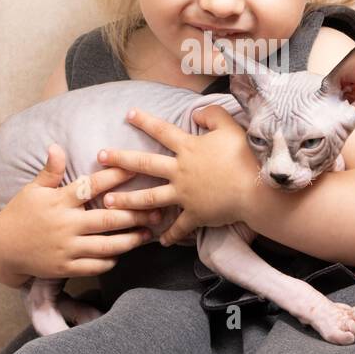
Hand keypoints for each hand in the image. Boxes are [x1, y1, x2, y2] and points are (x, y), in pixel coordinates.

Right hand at [0, 143, 161, 280]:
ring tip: (148, 233)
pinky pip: (95, 265)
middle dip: (134, 213)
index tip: (135, 167)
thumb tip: (57, 146)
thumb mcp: (32, 189)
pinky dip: (111, 259)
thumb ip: (50, 171)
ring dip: (130, 239)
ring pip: (106, 245)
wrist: (0, 248)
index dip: (115, 175)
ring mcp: (66, 249)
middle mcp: (65, 225)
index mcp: (59, 202)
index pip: (92, 186)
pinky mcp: (66, 268)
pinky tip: (123, 252)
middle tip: (157, 208)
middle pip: (107, 218)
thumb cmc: (20, 213)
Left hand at [97, 105, 257, 245]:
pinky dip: (169, 234)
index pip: (162, 130)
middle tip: (100, 157)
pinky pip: (179, 227)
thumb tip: (195, 113)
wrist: (254, 188)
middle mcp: (180, 171)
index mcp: (188, 149)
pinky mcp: (195, 214)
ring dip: (127, 201)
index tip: (128, 114)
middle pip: (144, 164)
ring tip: (108, 202)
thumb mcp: (230, 127)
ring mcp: (185, 194)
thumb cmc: (243, 156)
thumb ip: (212, 115)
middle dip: (120, 160)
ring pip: (150, 198)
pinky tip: (159, 241)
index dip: (145, 121)